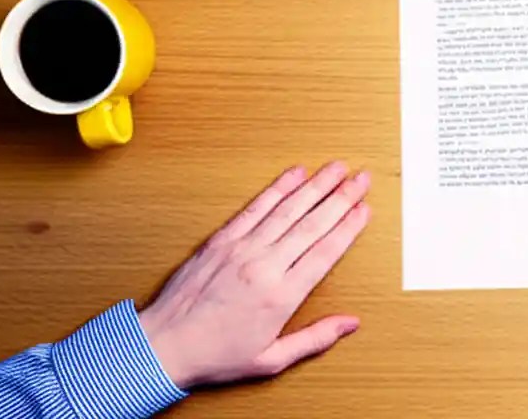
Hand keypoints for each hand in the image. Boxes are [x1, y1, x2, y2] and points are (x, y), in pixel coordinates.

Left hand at [138, 162, 370, 387]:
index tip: (365, 210)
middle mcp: (264, 266)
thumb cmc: (214, 355)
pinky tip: (294, 175)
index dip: (349, 227)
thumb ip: (315, 339)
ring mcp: (241, 249)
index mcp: (281, 296)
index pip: (325, 251)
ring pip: (288, 210)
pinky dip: (277, 189)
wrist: (163, 346)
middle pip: (313, 224)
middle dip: (341, 197)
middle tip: (361, 178)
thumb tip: (350, 323)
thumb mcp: (271, 359)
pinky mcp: (221, 240)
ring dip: (316, 186)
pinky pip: (255, 208)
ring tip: (337, 168)